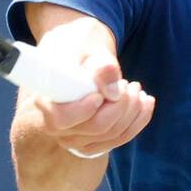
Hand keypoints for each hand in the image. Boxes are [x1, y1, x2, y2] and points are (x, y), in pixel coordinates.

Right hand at [32, 51, 155, 157]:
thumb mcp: (84, 47)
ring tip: (136, 88)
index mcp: (45, 103)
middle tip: (129, 83)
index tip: (100, 93)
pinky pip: (121, 138)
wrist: (77, 57)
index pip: (62, 118)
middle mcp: (57, 127)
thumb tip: (113, 90)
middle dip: (121, 105)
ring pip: (113, 134)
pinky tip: (146, 101)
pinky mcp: (94, 143)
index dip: (85, 108)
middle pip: (97, 127)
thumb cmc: (76, 48)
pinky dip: (138, 120)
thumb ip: (99, 65)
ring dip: (133, 110)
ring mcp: (76, 139)